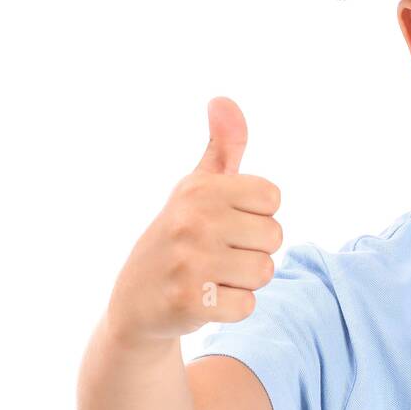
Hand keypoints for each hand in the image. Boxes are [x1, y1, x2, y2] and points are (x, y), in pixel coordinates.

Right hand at [105, 97, 282, 343]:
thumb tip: (224, 100)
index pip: (272, 198)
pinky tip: (206, 300)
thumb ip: (221, 148)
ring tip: (212, 277)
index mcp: (199, 189)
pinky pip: (247, 306)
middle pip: (274, 237)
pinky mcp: (191, 301)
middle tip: (217, 256)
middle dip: (252, 252)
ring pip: (264, 273)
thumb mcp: (196, 189)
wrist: (136, 301)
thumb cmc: (178, 238)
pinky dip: (232, 309)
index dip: (256, 217)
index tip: (226, 225)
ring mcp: (190, 261)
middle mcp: (193, 219)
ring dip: (244, 282)